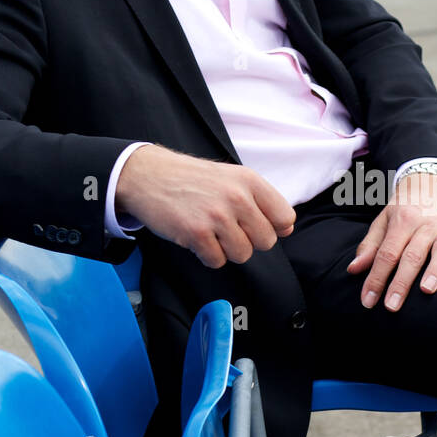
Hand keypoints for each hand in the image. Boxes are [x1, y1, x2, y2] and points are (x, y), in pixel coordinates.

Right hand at [115, 144, 295, 268]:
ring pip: (243, 254)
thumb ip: (260, 201)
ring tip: (210, 231)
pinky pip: (217, 261)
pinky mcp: (196, 233)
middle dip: (247, 240)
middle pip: (266, 241)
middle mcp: (237, 197)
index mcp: (249, 181)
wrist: (148, 176)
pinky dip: (207, 255)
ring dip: (226, 249)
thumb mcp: (231, 178)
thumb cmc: (190, 179)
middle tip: (226, 227)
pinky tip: (196, 236)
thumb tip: (287, 228)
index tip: (253, 223)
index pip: (284, 217)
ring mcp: (217, 215)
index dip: (271, 227)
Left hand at [346, 173, 436, 310]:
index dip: (376, 278)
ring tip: (426, 290)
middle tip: (391, 306)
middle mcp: (423, 225)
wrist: (432, 181)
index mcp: (401, 221)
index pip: (386, 254)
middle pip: (411, 256)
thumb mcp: (383, 221)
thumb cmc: (404, 207)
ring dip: (434, 271)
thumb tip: (354, 270)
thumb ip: (370, 246)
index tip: (368, 300)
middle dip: (401, 283)